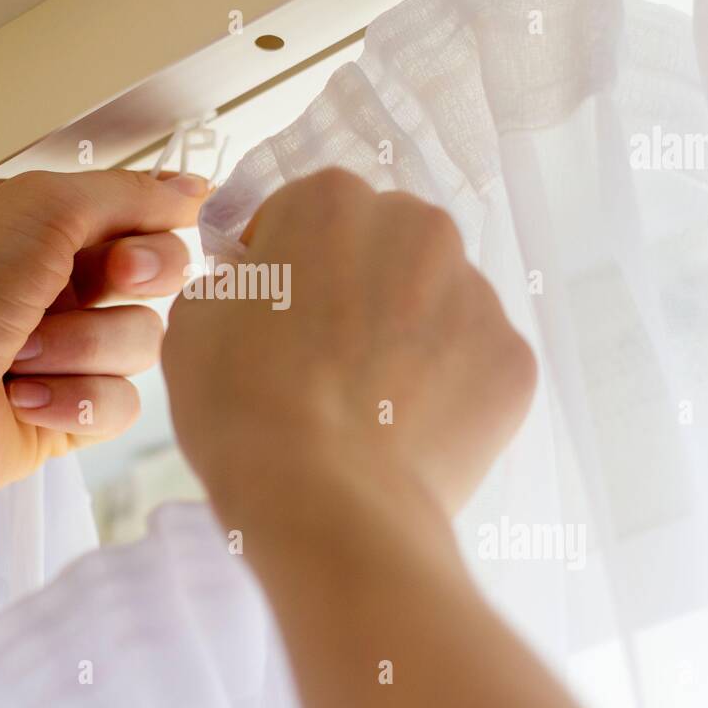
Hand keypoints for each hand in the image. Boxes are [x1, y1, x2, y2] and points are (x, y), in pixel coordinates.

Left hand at [0, 168, 208, 505]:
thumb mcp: (43, 205)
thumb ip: (128, 193)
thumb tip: (192, 188)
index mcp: (42, 229)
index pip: (139, 220)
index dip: (154, 231)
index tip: (148, 236)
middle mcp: (54, 287)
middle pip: (156, 280)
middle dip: (135, 281)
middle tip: (99, 282)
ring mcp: (62, 353)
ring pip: (141, 344)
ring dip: (85, 347)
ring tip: (23, 353)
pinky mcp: (64, 414)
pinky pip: (122, 405)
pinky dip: (75, 400)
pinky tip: (25, 398)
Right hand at [163, 168, 535, 531]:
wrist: (326, 506)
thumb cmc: (244, 405)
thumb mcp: (193, 320)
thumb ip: (232, 279)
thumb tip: (260, 286)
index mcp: (333, 201)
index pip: (303, 215)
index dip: (280, 266)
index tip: (269, 317)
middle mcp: (420, 229)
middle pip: (383, 248)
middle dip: (355, 289)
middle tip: (322, 360)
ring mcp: (478, 296)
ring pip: (435, 302)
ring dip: (405, 335)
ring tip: (369, 404)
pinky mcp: (514, 361)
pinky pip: (471, 362)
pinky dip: (446, 388)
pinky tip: (406, 429)